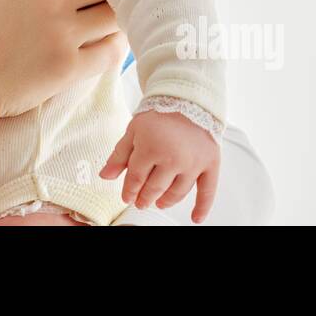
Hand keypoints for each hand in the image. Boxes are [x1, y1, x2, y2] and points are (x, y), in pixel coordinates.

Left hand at [99, 108, 220, 222]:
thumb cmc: (159, 113)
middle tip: (141, 202)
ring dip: (165, 201)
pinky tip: (196, 218)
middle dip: (145, 198)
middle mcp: (173, 159)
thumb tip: (105, 176)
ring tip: (159, 203)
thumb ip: (119, 155)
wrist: (188, 99)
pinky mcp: (210, 163)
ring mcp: (193, 163)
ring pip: (177, 192)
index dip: (129, 191)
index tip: (127, 197)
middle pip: (155, 188)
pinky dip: (203, 207)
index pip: (136, 179)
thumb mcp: (133, 130)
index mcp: (150, 149)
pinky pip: (208, 190)